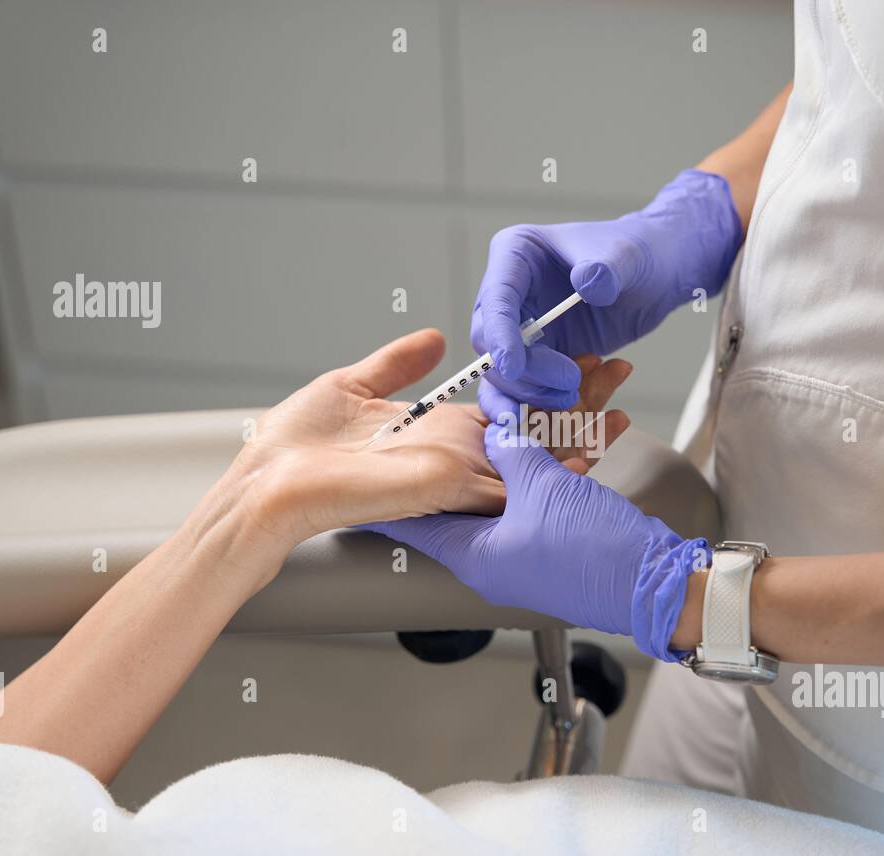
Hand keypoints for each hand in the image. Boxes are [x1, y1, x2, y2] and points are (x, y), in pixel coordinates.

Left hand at [218, 330, 635, 578]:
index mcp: (433, 441)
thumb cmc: (295, 450)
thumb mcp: (353, 387)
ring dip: (579, 414)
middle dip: (575, 398)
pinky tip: (594, 425)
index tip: (573, 360)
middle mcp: (452, 463)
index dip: (541, 386)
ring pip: (533, 448)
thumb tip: (431, 338)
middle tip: (609, 365)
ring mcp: (455, 480)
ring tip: (614, 377)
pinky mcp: (450, 488)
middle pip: (529, 431)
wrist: (268, 486)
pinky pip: (516, 472)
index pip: (503, 414)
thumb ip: (397, 365)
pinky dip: (558, 448)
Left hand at [363, 422, 706, 661]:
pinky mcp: (563, 535)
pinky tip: (592, 421)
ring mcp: (530, 544)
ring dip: (545, 434)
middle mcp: (496, 552)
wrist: (658, 586)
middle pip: (474, 486)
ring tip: (563, 392)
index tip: (376, 457)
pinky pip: (556, 487)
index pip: (418, 516)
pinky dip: (571, 455)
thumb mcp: (543, 488)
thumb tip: (492, 424)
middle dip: (486, 436)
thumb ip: (512, 448)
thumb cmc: (594, 555)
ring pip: (525, 478)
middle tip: (468, 403)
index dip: (399, 482)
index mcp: (475, 553)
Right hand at [472, 169, 741, 408]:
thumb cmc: (638, 253)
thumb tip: (587, 283)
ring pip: (503, 373)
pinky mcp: (536, 355)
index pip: (496, 299)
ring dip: (532, 394)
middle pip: (489, 342)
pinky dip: (540, 406)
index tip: (512, 367)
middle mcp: (508, 292)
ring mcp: (518, 326)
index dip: (499, 335)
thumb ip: (607, 267)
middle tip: (569, 384)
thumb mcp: (627, 256)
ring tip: (574, 398)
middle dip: (522, 372)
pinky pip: (525, 388)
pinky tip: (569, 412)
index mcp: (516, 254)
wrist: (656, 275)